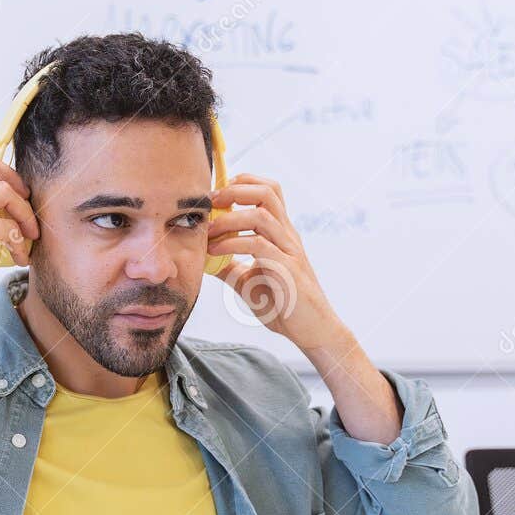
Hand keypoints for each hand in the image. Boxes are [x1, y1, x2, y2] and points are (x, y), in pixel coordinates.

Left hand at [207, 174, 347, 355]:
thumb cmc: (284, 305)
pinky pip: (258, 246)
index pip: (268, 191)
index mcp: (280, 233)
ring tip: (208, 229)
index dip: (242, 183)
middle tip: (210, 201)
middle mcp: (287, 236)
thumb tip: (202, 257)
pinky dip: (232, 244)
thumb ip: (228, 266)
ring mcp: (289, 251)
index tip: (216, 194)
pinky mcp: (286, 270)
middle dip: (235, 190)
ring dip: (229, 218)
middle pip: (267, 192)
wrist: (312, 331)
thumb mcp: (248, 281)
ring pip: (262, 216)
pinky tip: (215, 252)